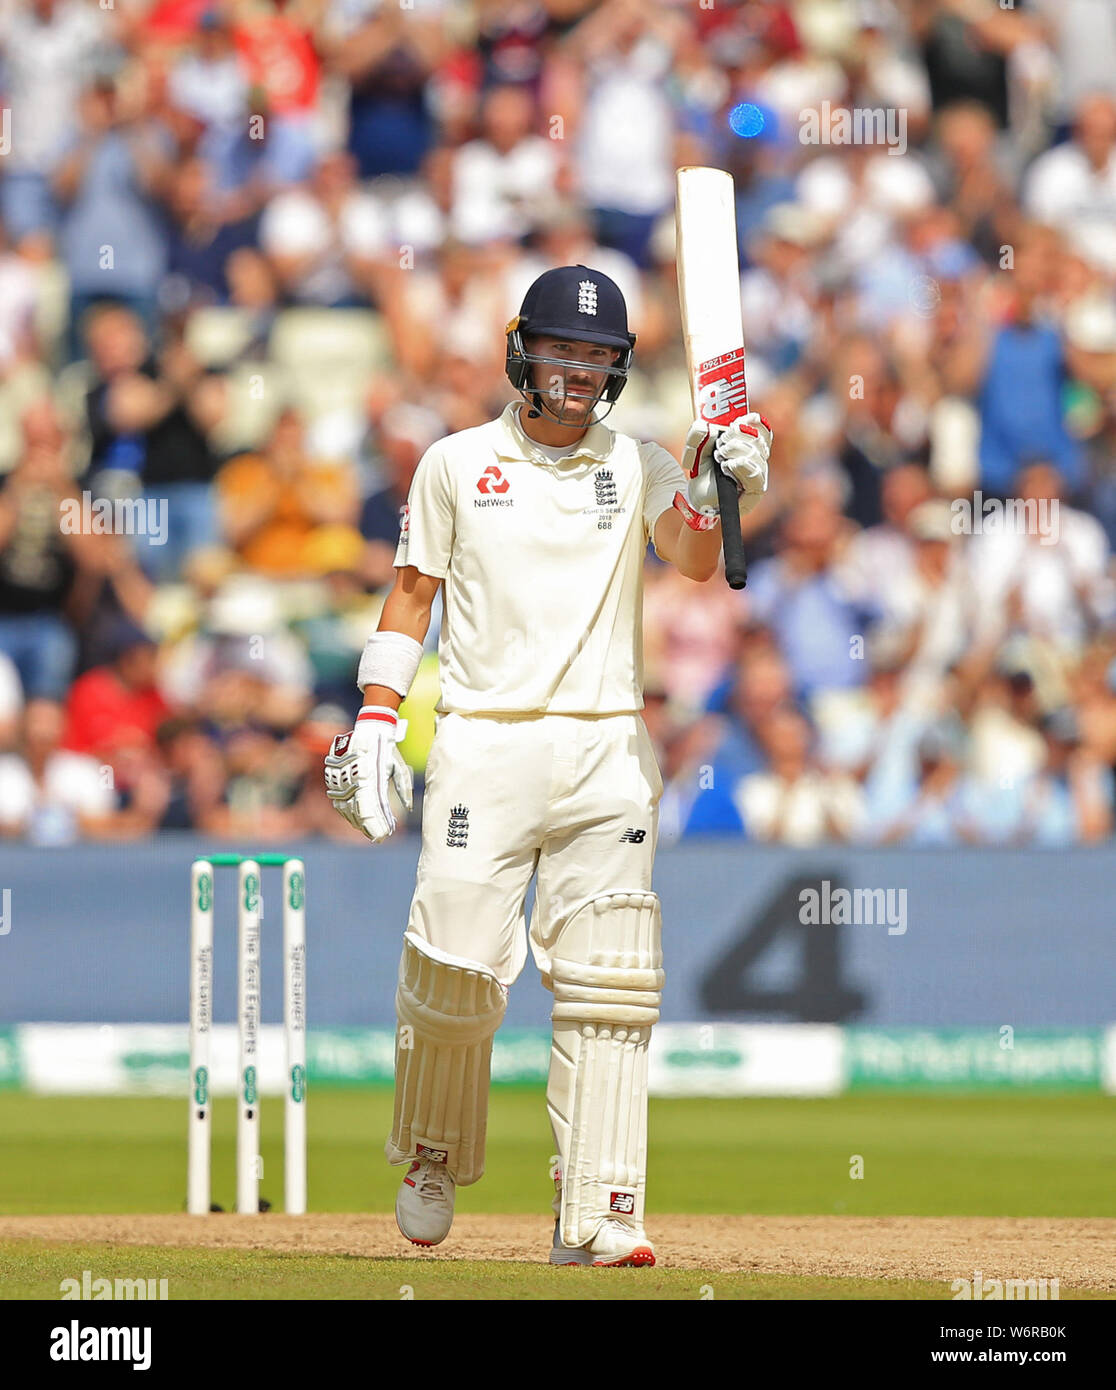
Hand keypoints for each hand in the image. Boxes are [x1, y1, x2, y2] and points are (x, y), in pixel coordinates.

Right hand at [324, 707, 412, 842]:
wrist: (369, 730)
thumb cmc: (387, 750)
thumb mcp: (399, 768)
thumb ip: (403, 788)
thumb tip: (409, 807)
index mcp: (370, 777)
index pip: (371, 807)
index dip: (376, 824)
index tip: (383, 835)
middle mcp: (354, 779)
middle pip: (358, 811)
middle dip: (368, 827)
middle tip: (378, 838)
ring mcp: (342, 778)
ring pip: (346, 808)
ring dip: (357, 821)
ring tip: (369, 831)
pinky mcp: (335, 777)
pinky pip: (338, 800)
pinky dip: (347, 812)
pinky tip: (355, 819)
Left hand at [681, 411, 771, 518]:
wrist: (697, 499)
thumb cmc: (702, 473)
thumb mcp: (695, 449)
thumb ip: (697, 434)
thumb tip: (704, 426)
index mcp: (750, 446)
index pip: (763, 430)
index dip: (753, 422)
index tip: (736, 420)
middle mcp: (759, 460)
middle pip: (758, 439)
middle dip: (736, 436)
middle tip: (720, 445)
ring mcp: (759, 476)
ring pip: (756, 454)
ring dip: (734, 451)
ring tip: (720, 458)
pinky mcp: (755, 493)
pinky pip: (756, 475)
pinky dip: (741, 466)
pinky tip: (728, 466)